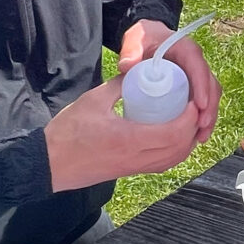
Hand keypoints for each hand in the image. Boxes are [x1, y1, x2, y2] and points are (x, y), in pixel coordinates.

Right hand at [43, 76, 200, 191]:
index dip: (189, 118)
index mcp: (129, 139)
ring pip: (172, 160)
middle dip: (192, 129)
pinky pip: (161, 165)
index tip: (193, 101)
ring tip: (187, 122)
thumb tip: (139, 71)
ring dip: (186, 143)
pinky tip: (172, 138)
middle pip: (179, 149)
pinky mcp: (129, 172)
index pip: (173, 133)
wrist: (49, 163)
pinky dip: (174, 152)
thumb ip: (120, 84)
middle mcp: (135, 158)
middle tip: (194, 108)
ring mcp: (133, 168)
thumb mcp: (94, 100)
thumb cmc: (67, 131)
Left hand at [119, 17, 221, 142]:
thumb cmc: (144, 38)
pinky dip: (202, 120)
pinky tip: (196, 136)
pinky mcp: (194, 88)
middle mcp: (197, 64)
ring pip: (211, 97)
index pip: (199, 68)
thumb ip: (131, 49)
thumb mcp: (136, 39)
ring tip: (200, 138)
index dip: (202, 87)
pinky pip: (204, 104)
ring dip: (209, 117)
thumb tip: (126, 65)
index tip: (199, 106)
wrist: (147, 39)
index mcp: (187, 50)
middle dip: (209, 108)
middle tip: (201, 127)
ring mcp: (197, 77)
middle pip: (211, 86)